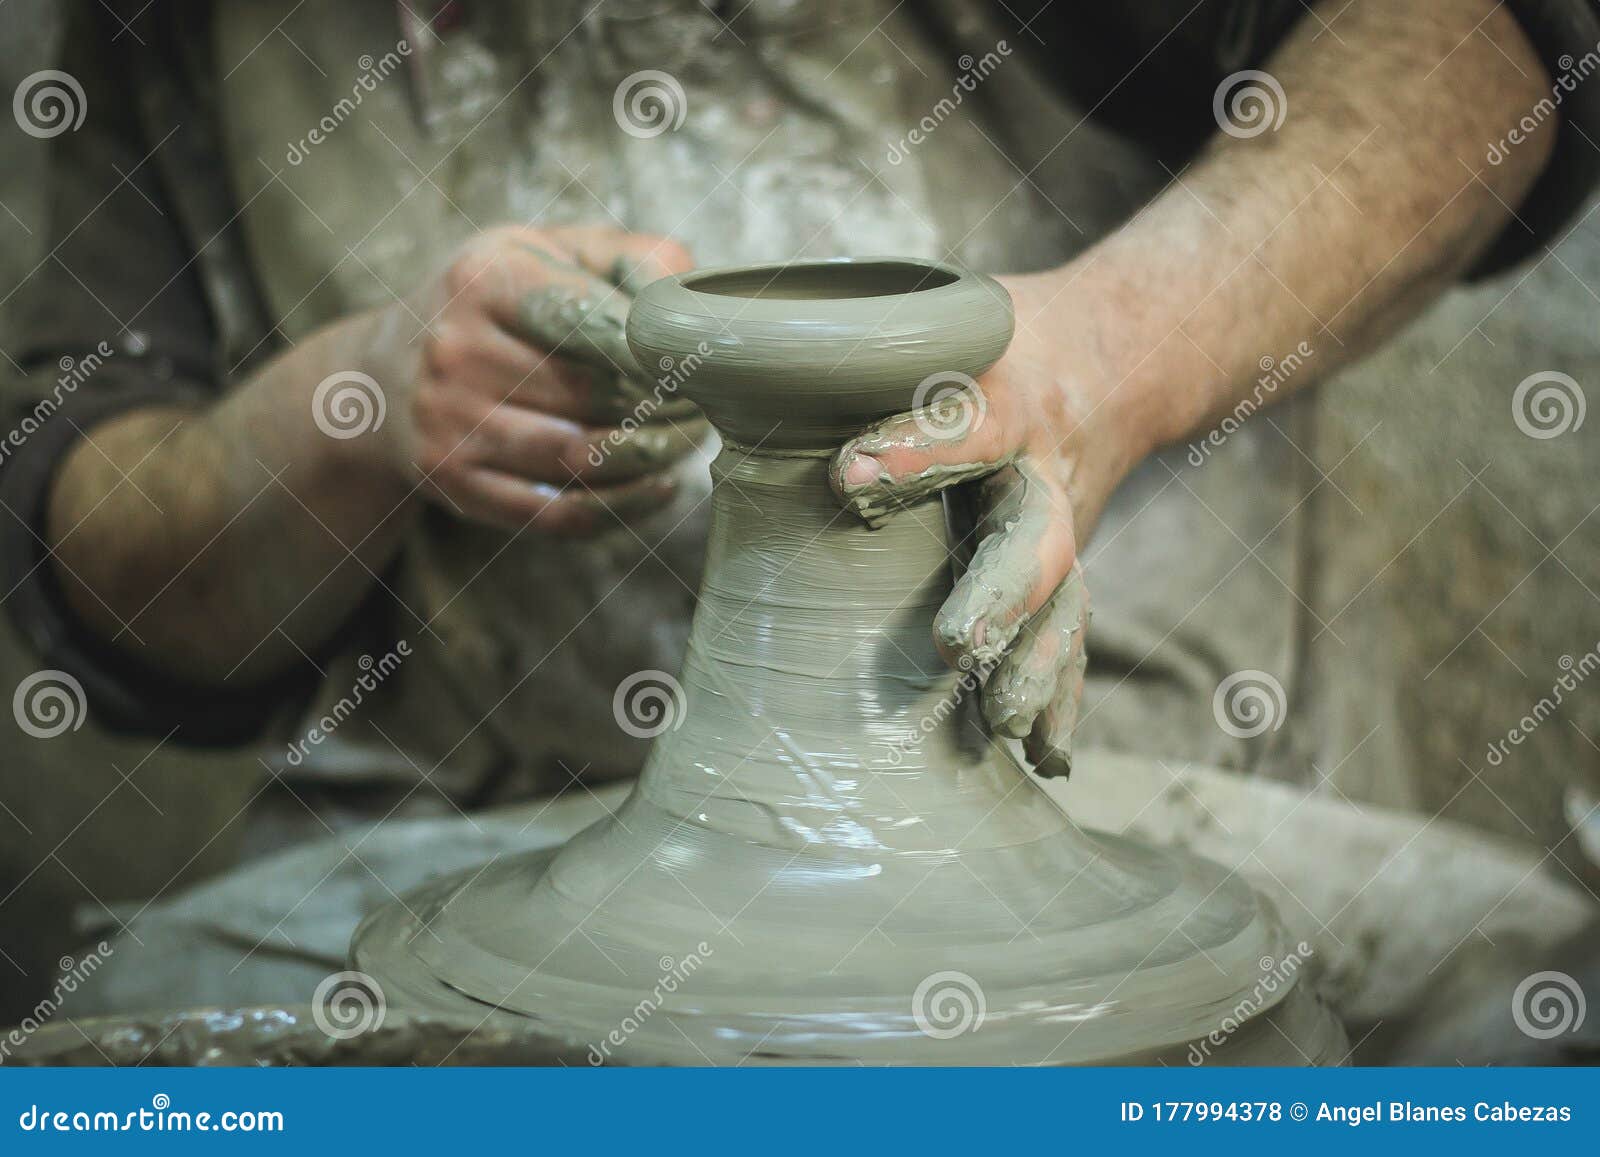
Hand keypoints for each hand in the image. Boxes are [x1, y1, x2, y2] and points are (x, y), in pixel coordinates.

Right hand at [369, 224, 704, 533]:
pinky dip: (624, 508)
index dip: (653, 347)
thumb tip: (694, 303)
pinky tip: (661, 486)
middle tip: (710, 405)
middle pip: (594, 394)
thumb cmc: (498, 307)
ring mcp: (451, 423)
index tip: (699, 362)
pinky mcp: (456, 483)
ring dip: (655, 456)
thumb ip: (631, 259)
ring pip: (583, 458)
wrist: (384, 377)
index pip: (586, 317)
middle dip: (668, 405)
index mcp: (487, 280)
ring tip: (691, 439)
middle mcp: (458, 350)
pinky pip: (559, 513)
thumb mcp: (549, 253)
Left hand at [828, 272, 1145, 777]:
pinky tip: (1048, 758)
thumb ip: (855, 352)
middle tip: (952, 647)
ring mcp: (1063, 527)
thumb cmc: (986, 338)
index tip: (845, 480)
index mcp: (1001, 393)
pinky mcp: (1067, 573)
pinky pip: (1071, 637)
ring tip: (1002, 726)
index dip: (910, 447)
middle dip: (997, 593)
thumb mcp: (934, 320)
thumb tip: (724, 355)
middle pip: (1033, 534)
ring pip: (1062, 601)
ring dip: (1034, 667)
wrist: (1112, 355)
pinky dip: (1062, 700)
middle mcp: (1040, 467)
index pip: (962, 419)